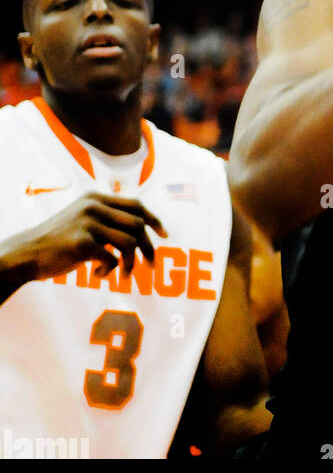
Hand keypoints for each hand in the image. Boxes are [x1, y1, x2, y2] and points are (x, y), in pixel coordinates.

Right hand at [18, 192, 166, 281]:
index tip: (165, 235)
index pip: (136, 204)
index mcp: (96, 198)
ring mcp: (88, 223)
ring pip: (129, 243)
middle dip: (149, 247)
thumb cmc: (58, 241)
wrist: (27, 253)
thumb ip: (107, 220)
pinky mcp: (82, 243)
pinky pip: (112, 259)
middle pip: (138, 224)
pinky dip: (111, 271)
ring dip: (131, 263)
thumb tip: (141, 230)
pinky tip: (98, 274)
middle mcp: (94, 206)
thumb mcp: (82, 219)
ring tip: (125, 275)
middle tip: (151, 265)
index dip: (154, 220)